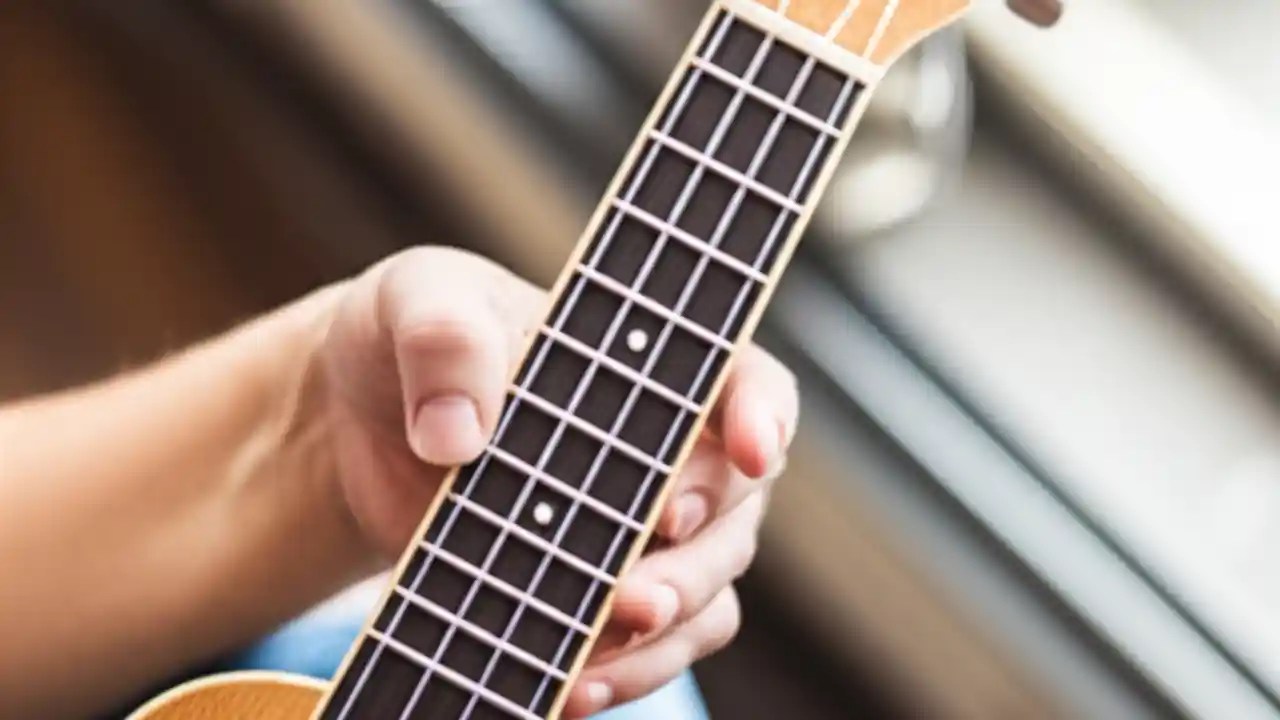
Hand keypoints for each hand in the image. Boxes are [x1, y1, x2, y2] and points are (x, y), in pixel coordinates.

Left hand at [317, 247, 796, 713]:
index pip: (745, 381)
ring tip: (586, 665)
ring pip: (705, 592)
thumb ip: (442, 340)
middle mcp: (664, 449)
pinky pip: (649, 647)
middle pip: (736, 510)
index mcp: (647, 365)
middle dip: (697, 561)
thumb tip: (457, 434)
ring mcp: (634, 529)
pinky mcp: (591, 590)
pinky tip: (565, 687)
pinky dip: (621, 674)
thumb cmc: (411, 336)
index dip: (765, 415)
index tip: (750, 450)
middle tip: (634, 595)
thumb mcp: (416, 301)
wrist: (362, 422)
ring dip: (662, 634)